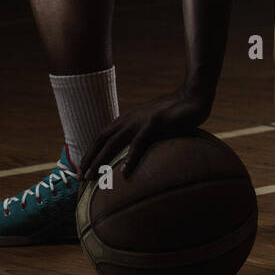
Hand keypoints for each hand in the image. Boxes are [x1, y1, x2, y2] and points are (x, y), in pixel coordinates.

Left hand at [79, 87, 211, 180]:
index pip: (102, 136)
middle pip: (102, 139)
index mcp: (128, 119)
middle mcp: (130, 119)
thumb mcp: (153, 124)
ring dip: (100, 160)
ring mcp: (141, 120)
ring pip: (113, 142)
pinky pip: (139, 143)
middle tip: (80, 177)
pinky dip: (130, 158)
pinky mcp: (155, 123)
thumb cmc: (175, 113)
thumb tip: (135, 151)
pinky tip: (124, 173)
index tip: (82, 169)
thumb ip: (142, 134)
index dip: (90, 151)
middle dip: (89, 158)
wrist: (194, 96)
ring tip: (92, 177)